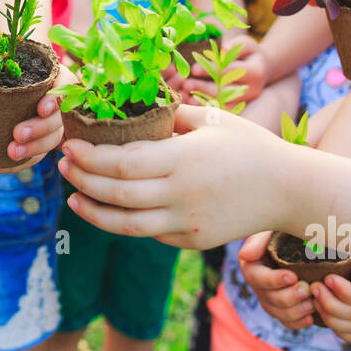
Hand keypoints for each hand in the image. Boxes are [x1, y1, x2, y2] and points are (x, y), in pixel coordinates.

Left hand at [0, 58, 64, 172]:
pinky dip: (12, 165)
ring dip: (32, 150)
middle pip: (58, 120)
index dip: (57, 98)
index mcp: (51, 76)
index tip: (42, 107)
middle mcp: (57, 102)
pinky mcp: (40, 143)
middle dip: (40, 129)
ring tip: (11, 153)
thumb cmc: (2, 70)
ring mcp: (52, 125)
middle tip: (18, 134)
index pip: (65, 86)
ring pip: (51, 141)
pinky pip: (33, 157)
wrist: (10, 79)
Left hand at [60, 103, 285, 247]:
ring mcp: (185, 224)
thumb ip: (171, 116)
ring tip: (74, 196)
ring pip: (125, 225)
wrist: (289, 190)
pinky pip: (149, 233)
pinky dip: (125, 221)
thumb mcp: (212, 120)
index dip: (89, 158)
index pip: (122, 163)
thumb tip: (134, 110)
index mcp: (184, 160)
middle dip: (82, 180)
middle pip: (116, 194)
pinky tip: (110, 207)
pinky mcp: (190, 241)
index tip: (69, 147)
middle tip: (62, 167)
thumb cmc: (249, 146)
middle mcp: (181, 196)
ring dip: (93, 211)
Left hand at [180, 33, 265, 104]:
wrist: (262, 69)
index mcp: (255, 72)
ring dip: (202, 100)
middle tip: (185, 85)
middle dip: (203, 88)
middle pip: (225, 91)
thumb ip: (235, 45)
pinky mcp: (239, 107)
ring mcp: (246, 101)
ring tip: (186, 95)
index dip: (211, 70)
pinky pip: (221, 110)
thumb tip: (224, 48)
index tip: (194, 69)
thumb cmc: (249, 53)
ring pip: (222, 104)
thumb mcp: (246, 44)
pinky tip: (192, 103)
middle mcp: (253, 89)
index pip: (230, 71)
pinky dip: (205, 107)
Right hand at [237, 231, 313, 329]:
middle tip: (307, 288)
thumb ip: (260, 239)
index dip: (274, 281)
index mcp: (251, 264)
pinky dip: (298, 323)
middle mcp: (258, 284)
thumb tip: (246, 256)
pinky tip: (311, 317)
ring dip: (295, 311)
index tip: (293, 276)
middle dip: (288, 297)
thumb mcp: (273, 228)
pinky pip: (287, 323)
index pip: (256, 278)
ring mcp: (269, 299)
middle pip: (268, 299)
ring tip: (312, 302)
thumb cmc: (288, 231)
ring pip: (277, 313)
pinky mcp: (283, 310)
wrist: (307, 240)